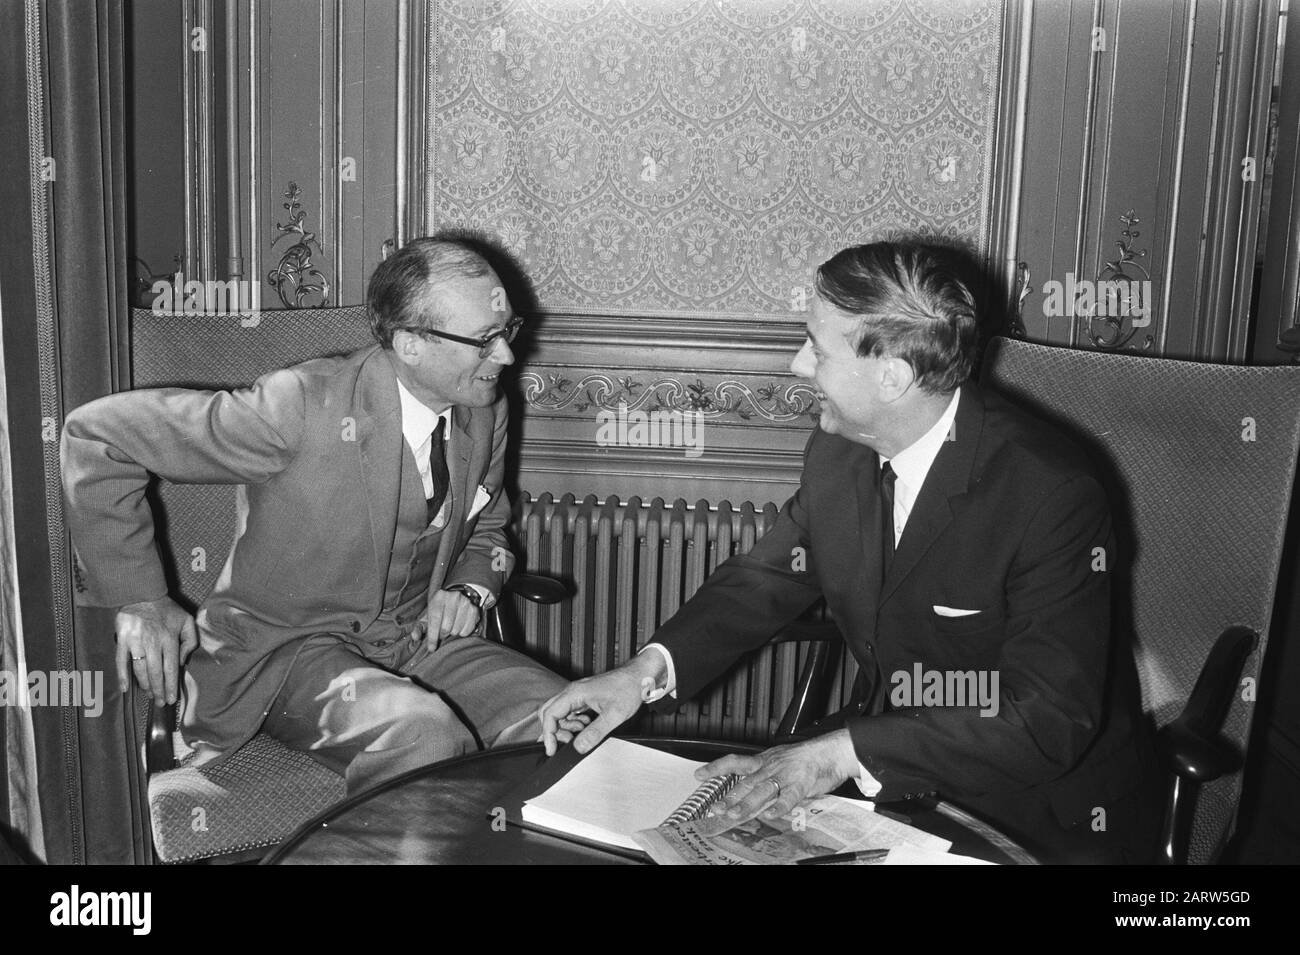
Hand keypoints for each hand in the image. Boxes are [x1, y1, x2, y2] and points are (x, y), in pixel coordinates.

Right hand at [115, 595, 198, 705]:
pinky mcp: (122, 639)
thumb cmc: (166, 609)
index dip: (172, 685)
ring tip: (149, 695)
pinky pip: (121, 660)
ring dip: (145, 685)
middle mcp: (153, 642)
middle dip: (159, 690)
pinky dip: (122, 675)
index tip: (172, 699)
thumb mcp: (187, 620)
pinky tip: (126, 688)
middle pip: (156, 672)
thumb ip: (190, 640)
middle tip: (160, 703)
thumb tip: (182, 661)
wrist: (142, 593)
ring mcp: (136, 641)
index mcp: (169, 638)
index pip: (171, 667)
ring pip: (140, 669)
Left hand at [424, 588, 480, 645]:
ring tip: (450, 629)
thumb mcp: (427, 616)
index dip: (432, 636)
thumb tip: (415, 637)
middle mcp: (453, 597)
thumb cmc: (439, 609)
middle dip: (442, 634)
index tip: (431, 648)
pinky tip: (459, 627)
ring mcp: (465, 602)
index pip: (435, 620)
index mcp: (438, 597)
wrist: (457, 597)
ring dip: (452, 633)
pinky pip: (467, 630)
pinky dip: (462, 633)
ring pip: (457, 629)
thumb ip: (419, 627)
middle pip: (446, 627)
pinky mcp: (474, 609)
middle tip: (441, 634)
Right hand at [537, 654, 663, 756]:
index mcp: (575, 693)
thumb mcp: (614, 715)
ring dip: (565, 727)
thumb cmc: (628, 689)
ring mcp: (578, 694)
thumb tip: (578, 747)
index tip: (551, 750)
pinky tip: (586, 726)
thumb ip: (595, 732)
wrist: (638, 678)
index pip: (550, 714)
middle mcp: (573, 691)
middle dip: (554, 731)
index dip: (548, 734)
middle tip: (567, 742)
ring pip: (559, 713)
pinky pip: (569, 712)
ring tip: (581, 733)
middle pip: (549, 712)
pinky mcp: (584, 697)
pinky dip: (573, 723)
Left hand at [697, 730, 859, 824]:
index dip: (716, 768)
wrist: (830, 752)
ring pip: (762, 791)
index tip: (699, 775)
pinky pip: (788, 796)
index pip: (734, 762)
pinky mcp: (801, 784)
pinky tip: (771, 815)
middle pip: (745, 783)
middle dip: (729, 797)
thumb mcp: (778, 761)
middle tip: (715, 809)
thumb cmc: (806, 758)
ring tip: (734, 815)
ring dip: (747, 803)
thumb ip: (763, 777)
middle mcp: (770, 767)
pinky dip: (780, 806)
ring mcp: (785, 776)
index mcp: (764, 761)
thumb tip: (747, 793)